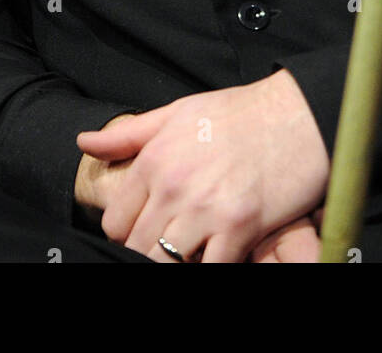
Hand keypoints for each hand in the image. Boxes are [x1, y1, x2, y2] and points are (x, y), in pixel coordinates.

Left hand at [76, 69, 328, 263]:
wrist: (296, 115)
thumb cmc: (240, 113)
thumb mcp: (178, 111)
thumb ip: (129, 134)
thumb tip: (84, 141)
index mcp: (155, 159)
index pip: (116, 223)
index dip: (129, 232)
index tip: (147, 229)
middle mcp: (174, 186)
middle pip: (137, 248)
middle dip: (149, 251)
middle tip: (169, 244)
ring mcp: (206, 209)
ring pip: (166, 263)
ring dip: (176, 262)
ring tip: (191, 250)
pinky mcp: (239, 228)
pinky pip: (210, 269)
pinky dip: (210, 267)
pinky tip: (218, 254)